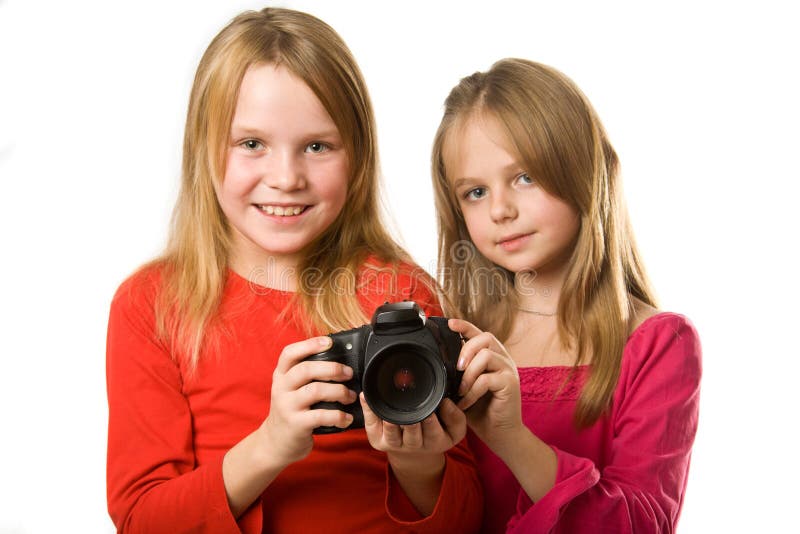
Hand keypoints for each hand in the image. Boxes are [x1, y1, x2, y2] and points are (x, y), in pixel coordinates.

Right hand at [258, 336, 356, 466]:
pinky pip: (321, 416)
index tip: (330, 341)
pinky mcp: (295, 424)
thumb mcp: (291, 389)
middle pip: (307, 369)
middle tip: (349, 373)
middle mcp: (281, 388)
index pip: (290, 353)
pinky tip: (346, 418)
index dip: (310, 344)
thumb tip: (339, 361)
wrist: (275, 443)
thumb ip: (306, 375)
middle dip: (333, 368)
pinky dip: (338, 416)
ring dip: (339, 392)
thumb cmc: (291, 410)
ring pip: (315, 390)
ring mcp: (287, 406)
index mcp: (281, 375)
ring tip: (350, 396)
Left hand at [360, 394, 465, 469]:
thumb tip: (446, 402)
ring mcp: (394, 444)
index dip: (431, 423)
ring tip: (389, 413)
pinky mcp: (378, 441)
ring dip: (390, 423)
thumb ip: (455, 417)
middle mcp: (414, 445)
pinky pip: (372, 426)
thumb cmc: (436, 434)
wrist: (416, 455)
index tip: (430, 412)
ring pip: (392, 434)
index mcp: (435, 441)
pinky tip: (367, 398)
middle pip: (412, 435)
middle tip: (410, 413)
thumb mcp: (454, 430)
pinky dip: (369, 412)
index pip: (434, 433)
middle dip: (410, 424)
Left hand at [448, 318, 524, 451]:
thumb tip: (438, 361)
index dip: (464, 326)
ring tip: (460, 389)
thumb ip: (458, 372)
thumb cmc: (481, 410)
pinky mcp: (510, 384)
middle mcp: (503, 359)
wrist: (500, 434)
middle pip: (485, 338)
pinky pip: (487, 379)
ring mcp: (509, 370)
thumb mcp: (464, 387)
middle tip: (456, 368)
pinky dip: (472, 391)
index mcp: (492, 356)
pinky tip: (465, 402)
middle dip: (466, 350)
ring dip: (468, 372)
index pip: (479, 333)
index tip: (448, 324)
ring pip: (486, 355)